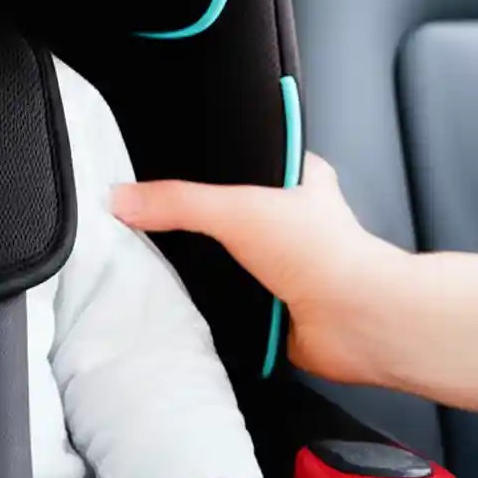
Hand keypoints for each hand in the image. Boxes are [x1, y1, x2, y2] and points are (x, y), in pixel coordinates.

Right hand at [111, 153, 409, 385]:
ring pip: (226, 256)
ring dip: (204, 264)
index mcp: (299, 178)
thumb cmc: (323, 253)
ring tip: (163, 255)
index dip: (209, 159)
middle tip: (154, 214)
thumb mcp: (237, 207)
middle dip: (196, 219)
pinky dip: (208, 301)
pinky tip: (186, 297)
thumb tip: (122, 198)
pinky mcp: (273, 303)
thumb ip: (176, 201)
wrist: (355, 322)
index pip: (245, 155)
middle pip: (227, 210)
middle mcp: (293, 219)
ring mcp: (284, 264)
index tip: (168, 162)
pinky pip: (227, 297)